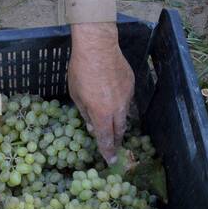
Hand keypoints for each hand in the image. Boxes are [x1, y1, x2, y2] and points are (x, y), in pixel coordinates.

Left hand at [67, 21, 133, 162]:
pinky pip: (128, 100)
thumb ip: (85, 113)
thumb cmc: (80, 70)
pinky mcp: (132, 84)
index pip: (106, 138)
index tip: (111, 161)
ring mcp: (127, 96)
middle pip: (119, 130)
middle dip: (116, 141)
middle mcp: (117, 108)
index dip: (108, 151)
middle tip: (114, 147)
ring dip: (119, 123)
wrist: (98, 46)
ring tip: (115, 126)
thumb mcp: (76, 94)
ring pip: (125, 116)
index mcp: (101, 114)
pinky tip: (115, 100)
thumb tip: (92, 126)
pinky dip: (122, 105)